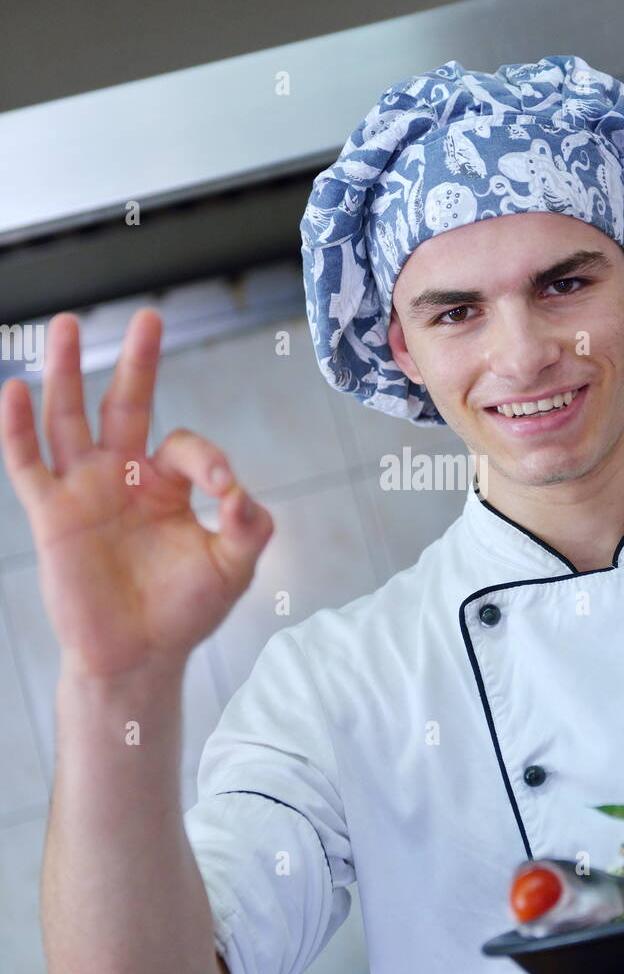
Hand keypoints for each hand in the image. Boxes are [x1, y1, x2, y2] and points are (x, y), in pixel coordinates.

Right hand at [0, 309, 273, 677]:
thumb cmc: (184, 611)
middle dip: (137, 362)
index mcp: (167, 484)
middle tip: (149, 316)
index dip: (206, 458)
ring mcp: (84, 491)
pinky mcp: (51, 514)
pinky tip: (14, 388)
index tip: (224, 490)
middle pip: (126, 404)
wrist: (138, 657)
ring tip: (66, 323)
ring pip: (69, 419)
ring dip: (65, 372)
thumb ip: (250, 527)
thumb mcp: (233, 567)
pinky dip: (17, 427)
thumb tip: (244, 493)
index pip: (184, 444)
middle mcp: (124, 476)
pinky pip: (28, 463)